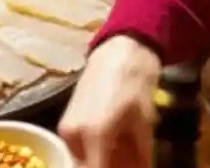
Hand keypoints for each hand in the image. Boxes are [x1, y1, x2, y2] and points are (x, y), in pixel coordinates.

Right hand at [58, 35, 161, 167]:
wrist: (120, 52)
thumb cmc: (136, 86)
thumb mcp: (144, 126)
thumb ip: (139, 159)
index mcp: (95, 135)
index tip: (127, 167)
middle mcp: (73, 135)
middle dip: (105, 167)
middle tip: (126, 162)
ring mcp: (65, 129)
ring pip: (80, 162)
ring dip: (98, 162)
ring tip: (120, 155)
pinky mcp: (65, 124)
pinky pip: (77, 150)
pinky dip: (92, 155)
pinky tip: (111, 149)